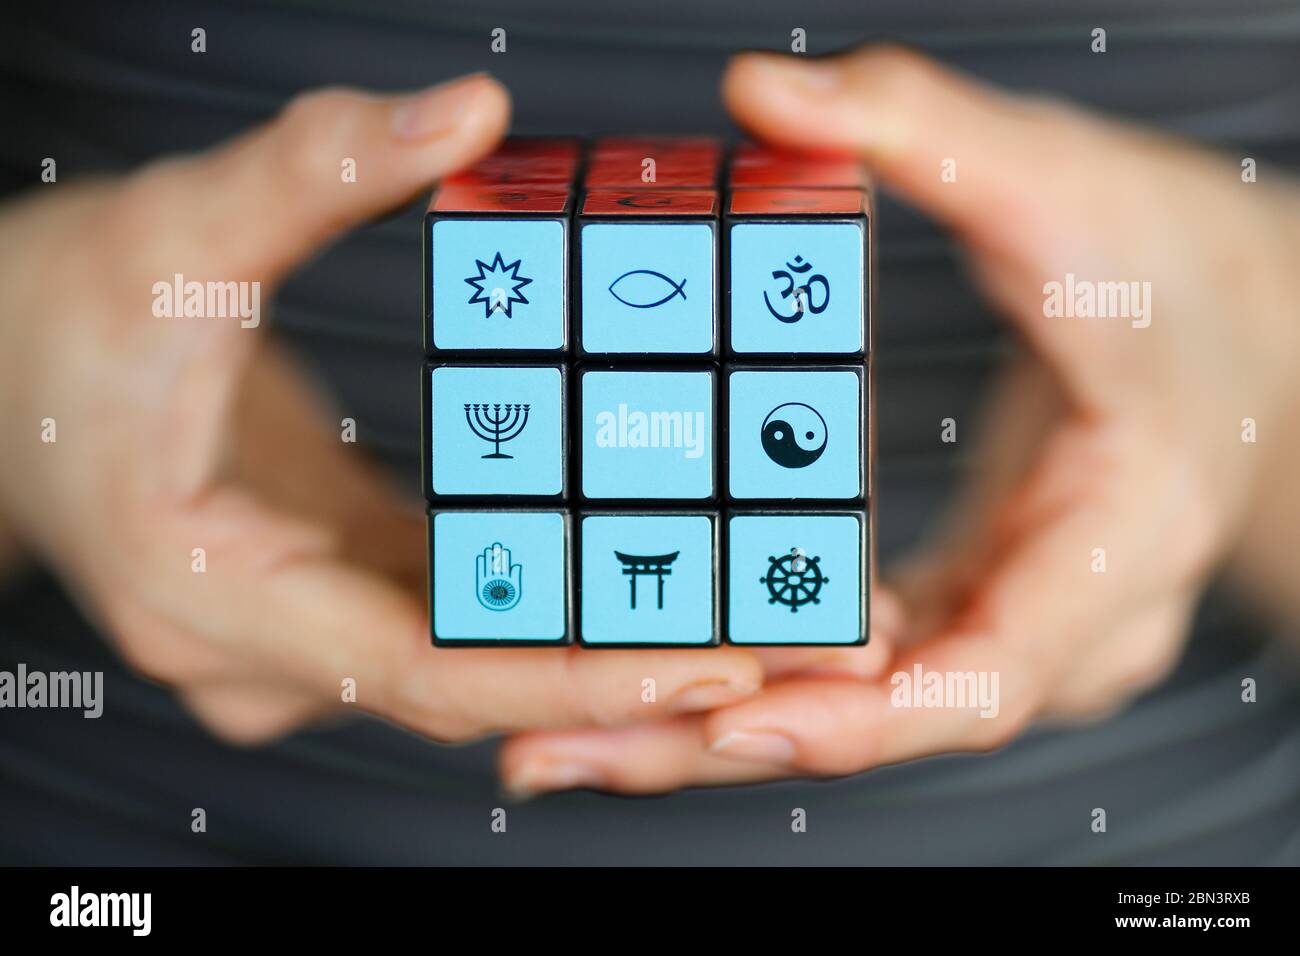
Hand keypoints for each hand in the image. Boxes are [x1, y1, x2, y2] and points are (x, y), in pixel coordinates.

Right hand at [0, 73, 770, 745]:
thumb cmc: (58, 314)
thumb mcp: (174, 229)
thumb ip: (315, 169)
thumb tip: (464, 113)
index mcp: (205, 588)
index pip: (417, 665)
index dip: (567, 674)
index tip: (704, 662)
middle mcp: (258, 647)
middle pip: (471, 687)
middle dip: (627, 675)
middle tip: (784, 646)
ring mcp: (297, 635)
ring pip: (474, 670)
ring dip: (609, 652)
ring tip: (755, 619)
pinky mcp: (333, 597)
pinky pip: (460, 626)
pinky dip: (556, 612)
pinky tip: (656, 576)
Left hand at [500, 45, 1299, 792]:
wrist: (1245, 317)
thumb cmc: (1177, 265)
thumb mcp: (1064, 181)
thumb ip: (922, 126)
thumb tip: (766, 91)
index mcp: (1119, 537)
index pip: (983, 674)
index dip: (855, 715)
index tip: (728, 721)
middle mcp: (1070, 618)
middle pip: (887, 718)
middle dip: (722, 740)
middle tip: (560, 753)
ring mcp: (1021, 623)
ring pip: (863, 710)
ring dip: (715, 725)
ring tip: (563, 737)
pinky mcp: (975, 600)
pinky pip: (863, 664)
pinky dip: (764, 671)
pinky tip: (654, 665)